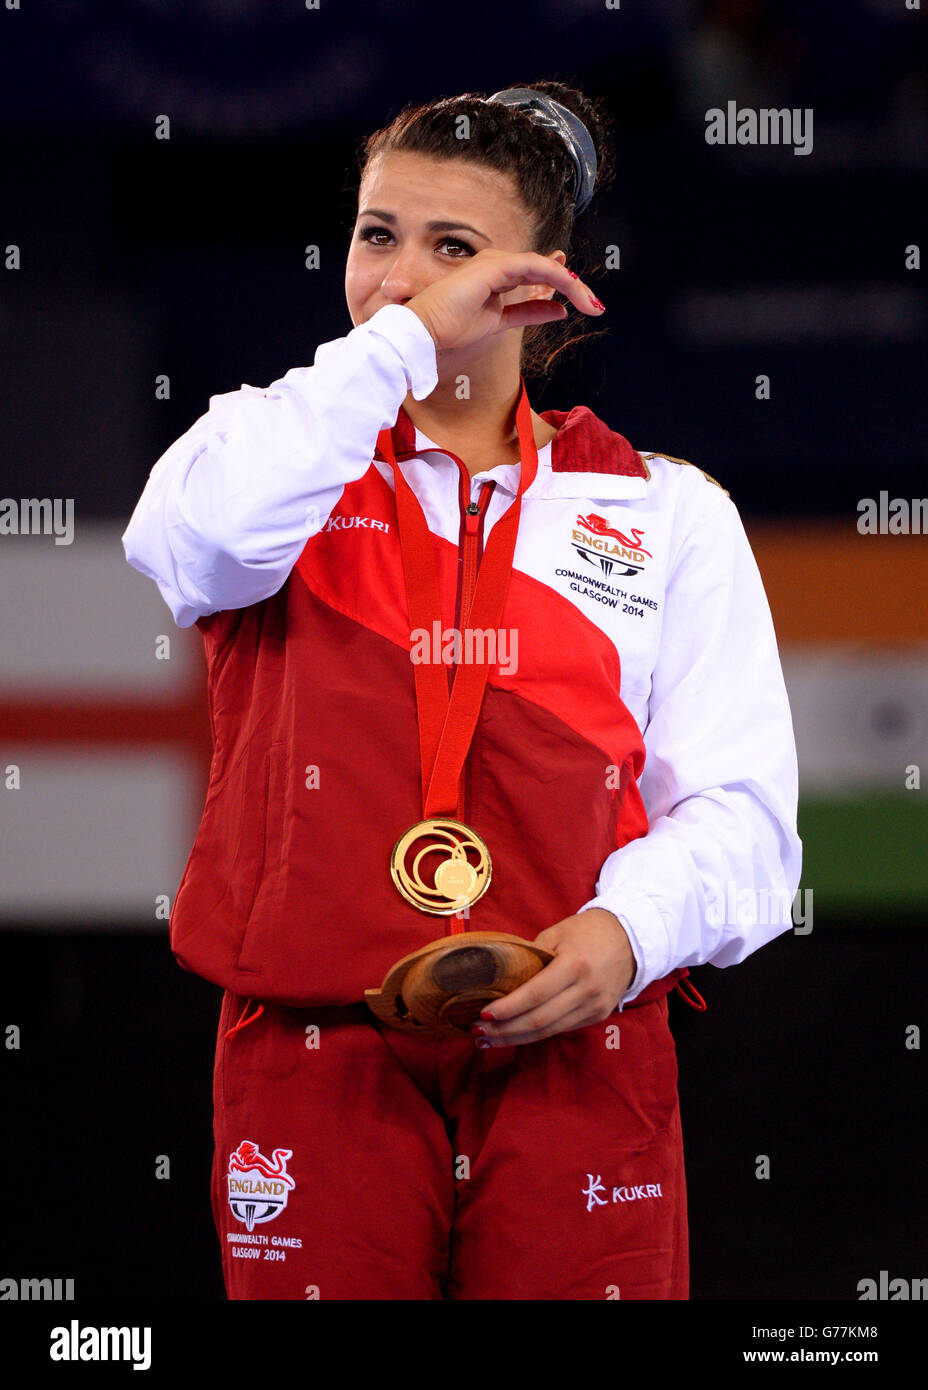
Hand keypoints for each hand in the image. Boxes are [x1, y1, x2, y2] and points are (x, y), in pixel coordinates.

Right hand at [405, 246, 604, 353]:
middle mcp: (497, 264)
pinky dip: (556, 275)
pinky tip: (572, 288)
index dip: (561, 281)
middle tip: (594, 304)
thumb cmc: (451, 328)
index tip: (584, 297)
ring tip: (590, 303)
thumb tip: (558, 310)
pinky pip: (534, 266)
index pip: (536, 274)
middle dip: (573, 285)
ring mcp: (495, 262)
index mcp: (496, 277)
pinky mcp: (495, 266)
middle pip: (544, 269)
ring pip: (543, 266)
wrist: (426, 331)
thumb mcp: (501, 323)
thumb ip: (528, 312)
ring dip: (571, 283)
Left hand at [472, 908, 636, 1047]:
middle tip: (477, 1033)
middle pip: (540, 1020)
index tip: (482, 1015)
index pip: (535, 995)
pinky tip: (515, 1034)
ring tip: (489, 1040)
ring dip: (516, 1038)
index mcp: (575, 965)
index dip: (507, 1009)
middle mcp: (586, 991)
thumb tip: (501, 977)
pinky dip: (535, 1035)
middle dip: (505, 1030)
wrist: (631, 939)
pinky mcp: (597, 1016)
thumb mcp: (558, 933)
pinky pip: (561, 1029)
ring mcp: (594, 1007)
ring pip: (549, 1031)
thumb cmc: (589, 932)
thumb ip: (531, 955)